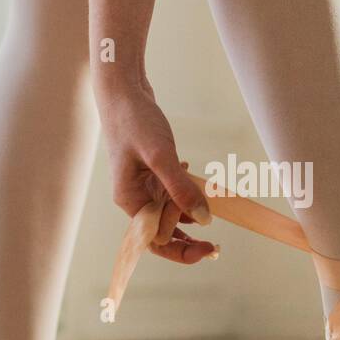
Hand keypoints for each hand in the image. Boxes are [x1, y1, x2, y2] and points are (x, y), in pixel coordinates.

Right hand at [96, 75, 217, 264]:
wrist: (122, 90)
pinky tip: (193, 176)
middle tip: (216, 245)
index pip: (155, 240)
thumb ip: (181, 188)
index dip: (182, 249)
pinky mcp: (151, 172)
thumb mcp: (161, 155)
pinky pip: (170, 194)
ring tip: (213, 219)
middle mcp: (135, 197)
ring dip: (189, 216)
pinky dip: (185, 192)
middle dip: (188, 238)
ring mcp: (143, 185)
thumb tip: (204, 220)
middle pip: (162, 232)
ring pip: (169, 214)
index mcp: (130, 199)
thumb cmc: (134, 121)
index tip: (210, 246)